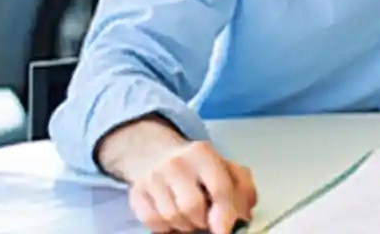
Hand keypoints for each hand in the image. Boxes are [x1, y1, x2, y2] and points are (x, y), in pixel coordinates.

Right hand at [98, 118, 256, 233]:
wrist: (157, 154)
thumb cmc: (197, 167)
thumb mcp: (226, 168)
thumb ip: (243, 189)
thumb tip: (243, 217)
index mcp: (202, 153)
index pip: (219, 188)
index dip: (225, 214)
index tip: (225, 230)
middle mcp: (175, 163)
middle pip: (192, 207)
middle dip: (203, 220)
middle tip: (206, 218)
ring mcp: (153, 177)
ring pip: (173, 217)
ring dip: (186, 224)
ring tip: (190, 214)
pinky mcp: (136, 193)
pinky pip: (154, 223)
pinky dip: (166, 226)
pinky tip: (173, 215)